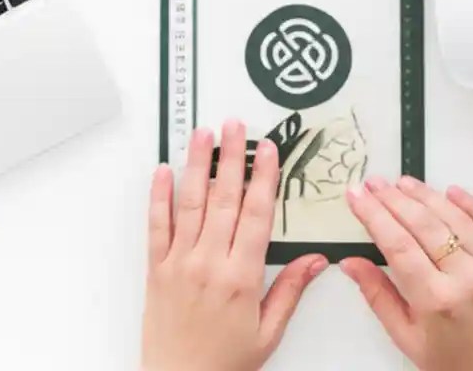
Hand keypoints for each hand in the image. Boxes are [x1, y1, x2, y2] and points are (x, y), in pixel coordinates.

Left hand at [142, 121, 327, 370]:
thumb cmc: (223, 363)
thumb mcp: (268, 331)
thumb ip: (290, 290)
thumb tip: (316, 260)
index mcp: (241, 278)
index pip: (255, 215)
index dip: (263, 178)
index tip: (267, 150)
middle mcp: (208, 264)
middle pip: (223, 200)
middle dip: (231, 158)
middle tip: (235, 125)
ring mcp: (179, 264)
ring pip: (189, 204)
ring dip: (196, 165)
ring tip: (202, 135)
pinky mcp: (156, 270)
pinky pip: (156, 226)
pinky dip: (158, 197)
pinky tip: (163, 172)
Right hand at [341, 177, 472, 370]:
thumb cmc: (455, 366)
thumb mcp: (406, 338)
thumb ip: (377, 296)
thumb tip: (351, 264)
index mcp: (436, 300)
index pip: (397, 244)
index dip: (373, 215)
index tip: (356, 196)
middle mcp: (466, 279)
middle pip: (424, 224)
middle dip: (393, 199)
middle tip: (372, 183)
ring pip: (456, 218)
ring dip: (427, 195)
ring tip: (402, 182)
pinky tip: (452, 191)